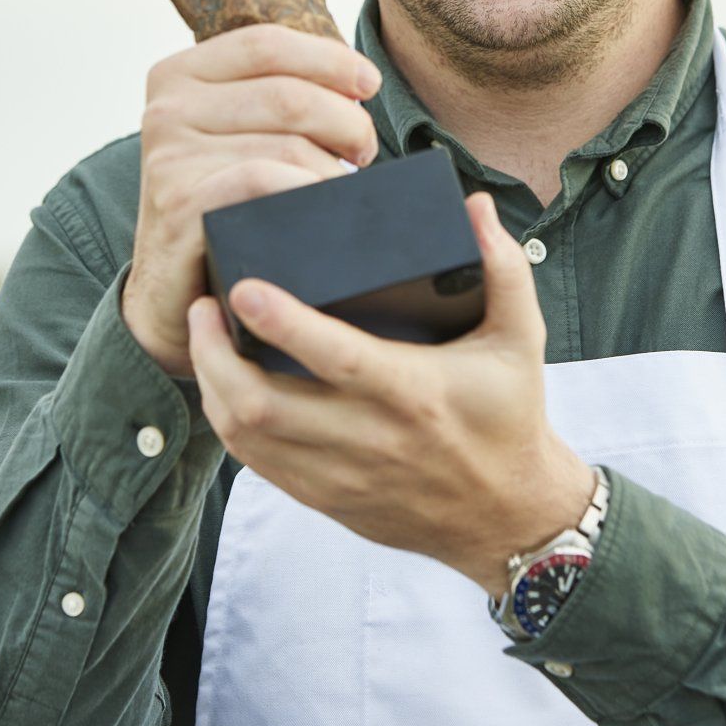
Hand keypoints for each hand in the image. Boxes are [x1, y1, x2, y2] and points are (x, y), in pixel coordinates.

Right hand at [121, 23, 381, 377]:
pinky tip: (323, 206)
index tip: (369, 85)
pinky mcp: (179, 205)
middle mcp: (167, 110)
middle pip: (287, 94)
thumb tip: (359, 81)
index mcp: (180, 76)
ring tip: (345, 187)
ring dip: (335, 169)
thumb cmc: (223, 204)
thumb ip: (277, 94)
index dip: (329, 59)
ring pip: (287, 143)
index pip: (267, 44)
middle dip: (346, 122)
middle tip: (363, 152)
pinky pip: (263, 180)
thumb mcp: (237, 133)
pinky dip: (307, 191)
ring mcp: (169, 158)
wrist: (172, 291)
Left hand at [188, 191, 593, 595]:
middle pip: (264, 405)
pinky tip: (224, 385)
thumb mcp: (521, 340)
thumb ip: (504, 269)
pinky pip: (257, 464)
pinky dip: (229, 421)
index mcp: (414, 392)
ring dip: (212, 385)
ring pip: (247, 438)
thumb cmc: (510, 416)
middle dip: (215, 355)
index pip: (336, 357)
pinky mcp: (325, 499)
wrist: (508, 518)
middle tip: (203, 308)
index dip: (282, 322)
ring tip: (204, 338)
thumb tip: (477, 207)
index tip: (242, 287)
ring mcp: (341, 476)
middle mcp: (371, 439)